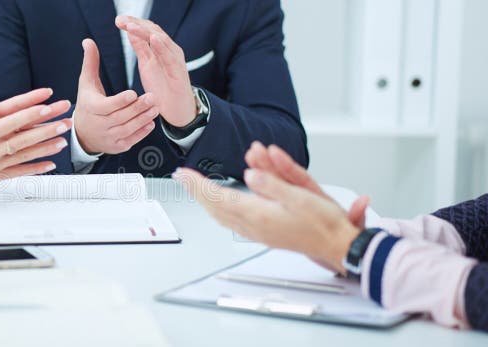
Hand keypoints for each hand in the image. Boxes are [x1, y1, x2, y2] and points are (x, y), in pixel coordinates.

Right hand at [0, 80, 72, 193]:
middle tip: (65, 122)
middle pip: (25, 138)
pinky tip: (51, 165)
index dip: (30, 114)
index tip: (46, 107)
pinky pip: (20, 172)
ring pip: (26, 155)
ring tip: (63, 141)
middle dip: (47, 129)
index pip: (12, 122)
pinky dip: (36, 169)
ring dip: (46, 148)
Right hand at [72, 39, 158, 153]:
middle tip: (153, 96)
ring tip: (155, 107)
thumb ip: (91, 62)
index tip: (133, 93)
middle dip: (138, 108)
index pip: (107, 106)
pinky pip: (131, 140)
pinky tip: (151, 122)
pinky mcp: (116, 146)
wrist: (83, 132)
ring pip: (128, 129)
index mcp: (91, 109)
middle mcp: (99, 125)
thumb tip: (88, 41)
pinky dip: (142, 132)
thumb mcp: (86, 83)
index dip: (120, 101)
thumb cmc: (88, 102)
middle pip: (121, 117)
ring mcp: (108, 138)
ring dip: (143, 118)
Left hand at [116, 16, 195, 126]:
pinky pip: (170, 57)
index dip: (133, 23)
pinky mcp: (178, 72)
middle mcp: (169, 50)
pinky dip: (162, 47)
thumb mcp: (147, 64)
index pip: (147, 29)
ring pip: (161, 40)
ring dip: (145, 32)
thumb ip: (141, 47)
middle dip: (136, 24)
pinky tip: (153, 39)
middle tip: (120, 20)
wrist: (178, 110)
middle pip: (153, 31)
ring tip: (131, 26)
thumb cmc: (163, 88)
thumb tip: (130, 31)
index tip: (117, 20)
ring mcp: (175, 60)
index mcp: (161, 48)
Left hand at [174, 167, 359, 273]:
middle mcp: (253, 226)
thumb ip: (273, 183)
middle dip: (195, 191)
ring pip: (220, 216)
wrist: (337, 246)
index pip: (218, 197)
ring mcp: (256, 232)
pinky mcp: (262, 234)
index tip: (182, 173)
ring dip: (205, 201)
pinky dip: (218, 210)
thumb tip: (250, 173)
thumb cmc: (324, 222)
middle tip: (181, 177)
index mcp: (259, 215)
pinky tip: (217, 206)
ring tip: (193, 188)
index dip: (198, 184)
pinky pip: (230, 222)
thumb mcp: (301, 196)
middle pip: (213, 207)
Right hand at [244, 141, 369, 227]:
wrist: (342, 248)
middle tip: (255, 150)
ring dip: (263, 170)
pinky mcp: (290, 210)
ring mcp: (296, 203)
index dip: (287, 166)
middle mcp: (306, 198)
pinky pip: (274, 198)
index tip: (274, 154)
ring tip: (251, 156)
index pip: (301, 179)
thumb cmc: (345, 236)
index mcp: (319, 199)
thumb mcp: (352, 227)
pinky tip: (250, 180)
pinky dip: (262, 189)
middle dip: (269, 163)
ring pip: (277, 185)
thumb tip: (364, 201)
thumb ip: (356, 214)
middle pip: (285, 178)